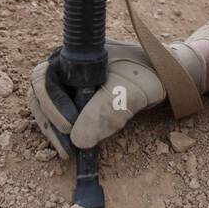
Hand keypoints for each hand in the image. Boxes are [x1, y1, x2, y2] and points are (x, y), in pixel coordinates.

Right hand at [28, 39, 205, 155]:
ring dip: (56, 130)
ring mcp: (72, 81)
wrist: (168, 76)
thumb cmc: (149, 74)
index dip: (51, 104)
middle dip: (50, 123)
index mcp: (74, 55)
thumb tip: (78, 141)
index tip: (69, 127)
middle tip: (66, 148)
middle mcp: (67, 66)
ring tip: (70, 152)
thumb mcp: (128, 92)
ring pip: (49, 107)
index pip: (44, 78)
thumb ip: (104, 113)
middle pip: (41, 95)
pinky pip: (63, 114)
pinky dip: (66, 131)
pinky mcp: (80, 97)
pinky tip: (76, 146)